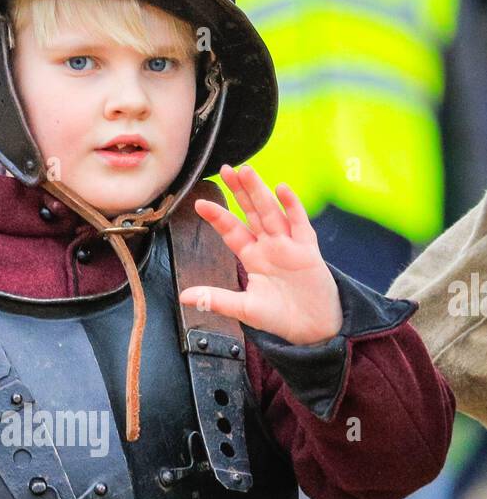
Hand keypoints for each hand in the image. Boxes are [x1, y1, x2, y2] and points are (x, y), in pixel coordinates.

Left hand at [178, 164, 343, 344]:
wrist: (314, 329)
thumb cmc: (281, 318)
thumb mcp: (245, 310)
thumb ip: (217, 300)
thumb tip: (184, 297)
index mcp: (253, 258)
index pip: (232, 231)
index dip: (217, 217)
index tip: (200, 203)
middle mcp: (270, 247)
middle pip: (252, 213)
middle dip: (240, 191)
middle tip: (226, 169)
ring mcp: (290, 245)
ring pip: (272, 212)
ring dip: (260, 192)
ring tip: (247, 171)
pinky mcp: (309, 250)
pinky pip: (300, 224)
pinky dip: (292, 207)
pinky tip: (282, 190)